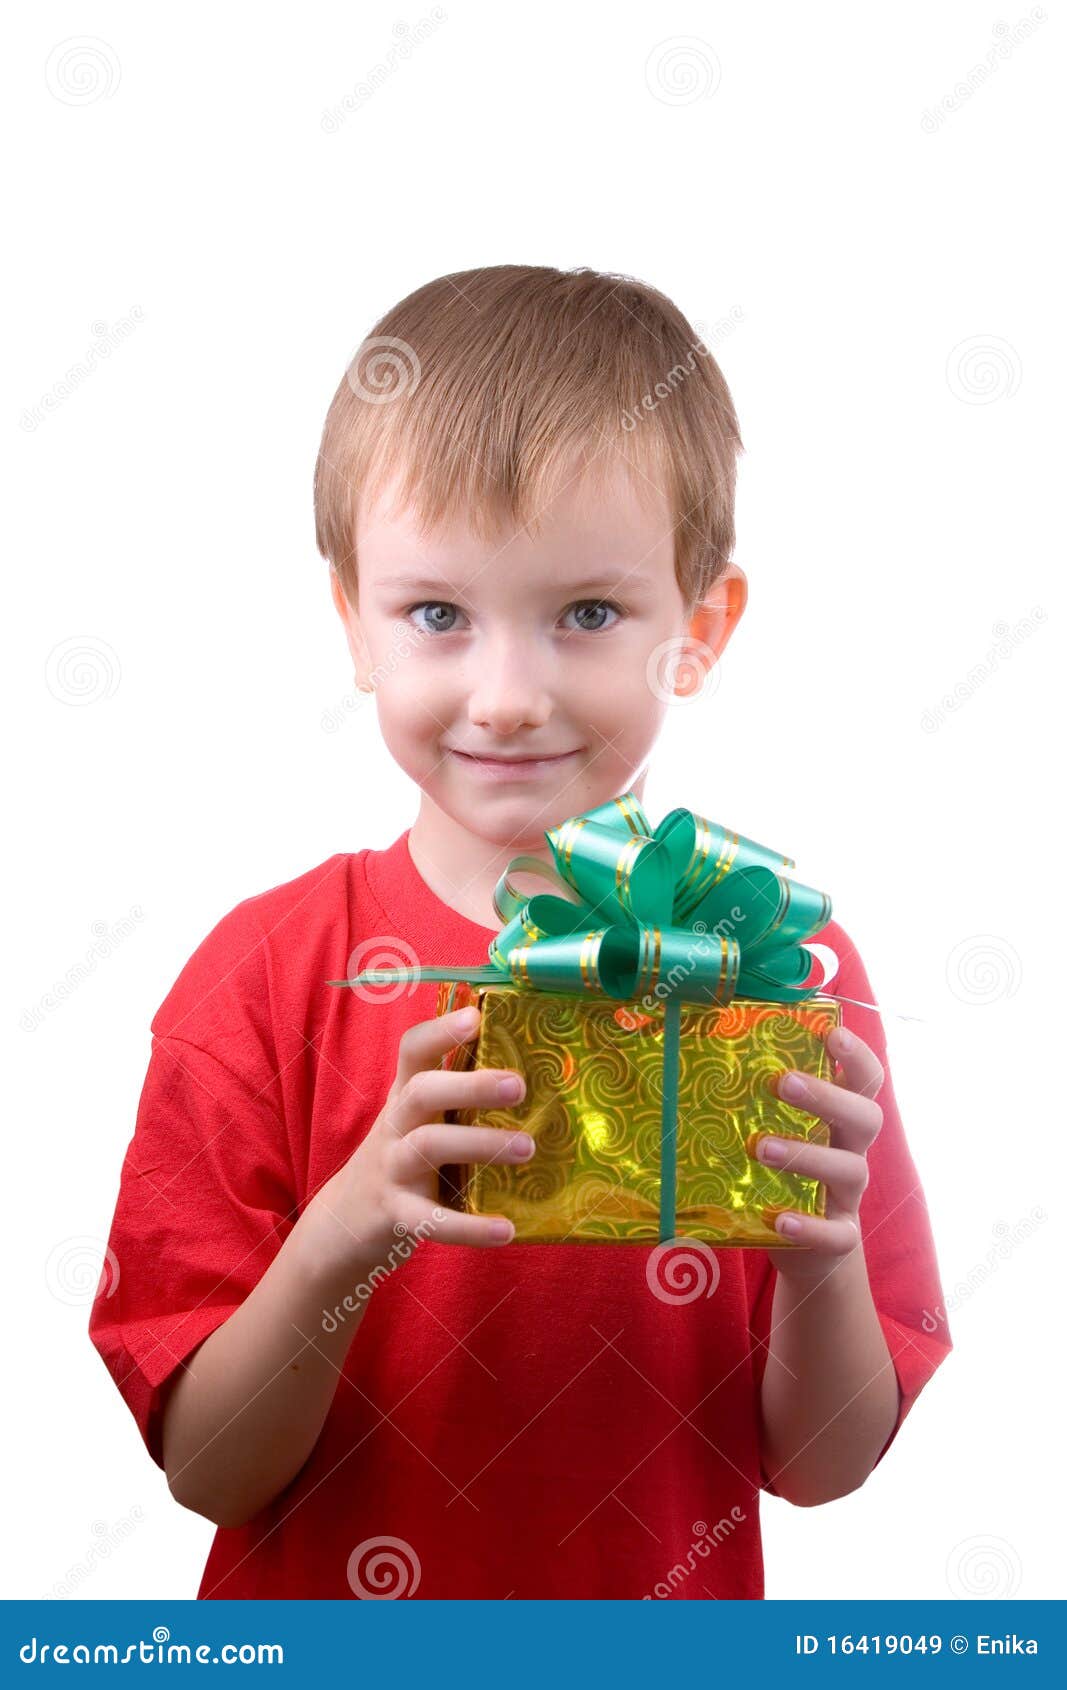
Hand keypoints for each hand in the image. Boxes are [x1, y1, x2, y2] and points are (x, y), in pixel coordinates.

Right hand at [304, 1005, 530, 1280]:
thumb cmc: (403, 1158)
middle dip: (471, 1084)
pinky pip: (431, 1220)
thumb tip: (532, 1068)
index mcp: (405, 1094)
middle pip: (424, 1091)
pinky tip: (506, 1230)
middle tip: (520, 1086)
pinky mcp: (395, 1214)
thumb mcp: (418, 1119)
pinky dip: (469, 1227)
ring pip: (429, 1146)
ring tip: (527, 1148)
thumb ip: (456, 1095)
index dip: (442, 1030)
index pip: (414, 1049)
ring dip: (479, 1144)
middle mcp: (395, 1124)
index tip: (476, 1016)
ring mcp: (392, 1168)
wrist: (344, 1222)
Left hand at [748, 1024, 884, 1281]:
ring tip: (762, 1148)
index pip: (866, 1080)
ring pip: (849, 1170)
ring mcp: (848, 1197)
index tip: (833, 1033)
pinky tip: (779, 1218)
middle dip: (827, 1096)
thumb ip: (758, 1101)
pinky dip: (808, 1225)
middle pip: (865, 1117)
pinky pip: (835, 1233)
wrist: (811, 1252)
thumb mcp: (780, 1134)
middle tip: (783, 1081)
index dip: (857, 1056)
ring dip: (807, 1155)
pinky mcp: (839, 1238)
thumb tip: (700, 1051)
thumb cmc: (785, 1176)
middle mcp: (852, 1152)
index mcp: (841, 1120)